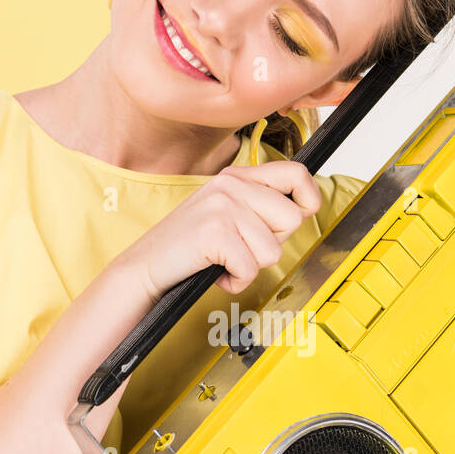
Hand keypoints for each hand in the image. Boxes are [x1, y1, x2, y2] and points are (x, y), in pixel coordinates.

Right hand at [123, 160, 321, 302]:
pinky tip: (217, 271)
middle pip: (292, 218)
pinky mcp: (215, 232)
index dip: (308, 199)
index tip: (299, 216)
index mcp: (237, 176)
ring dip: (251, 266)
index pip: (297, 172)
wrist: (145, 266)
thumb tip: (303, 209)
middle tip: (242, 247)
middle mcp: (231, 185)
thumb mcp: (225, 212)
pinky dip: (236, 281)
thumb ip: (259, 205)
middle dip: (273, 243)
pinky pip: (251, 268)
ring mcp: (223, 207)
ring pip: (273, 250)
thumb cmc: (188, 246)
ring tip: (225, 260)